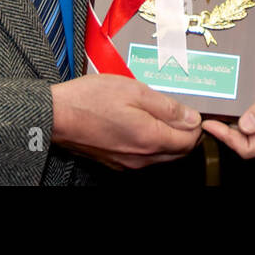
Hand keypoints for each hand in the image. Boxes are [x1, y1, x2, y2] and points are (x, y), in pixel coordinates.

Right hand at [51, 73, 201, 169]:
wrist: (57, 116)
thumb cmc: (91, 99)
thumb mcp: (135, 90)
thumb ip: (167, 106)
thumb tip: (192, 118)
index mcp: (151, 139)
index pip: (190, 141)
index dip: (197, 125)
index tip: (195, 111)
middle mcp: (142, 157)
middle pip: (179, 152)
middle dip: (186, 134)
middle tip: (183, 112)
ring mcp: (128, 163)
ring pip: (162, 156)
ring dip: (169, 139)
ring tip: (162, 114)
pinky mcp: (116, 163)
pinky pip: (144, 157)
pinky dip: (151, 144)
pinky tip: (143, 124)